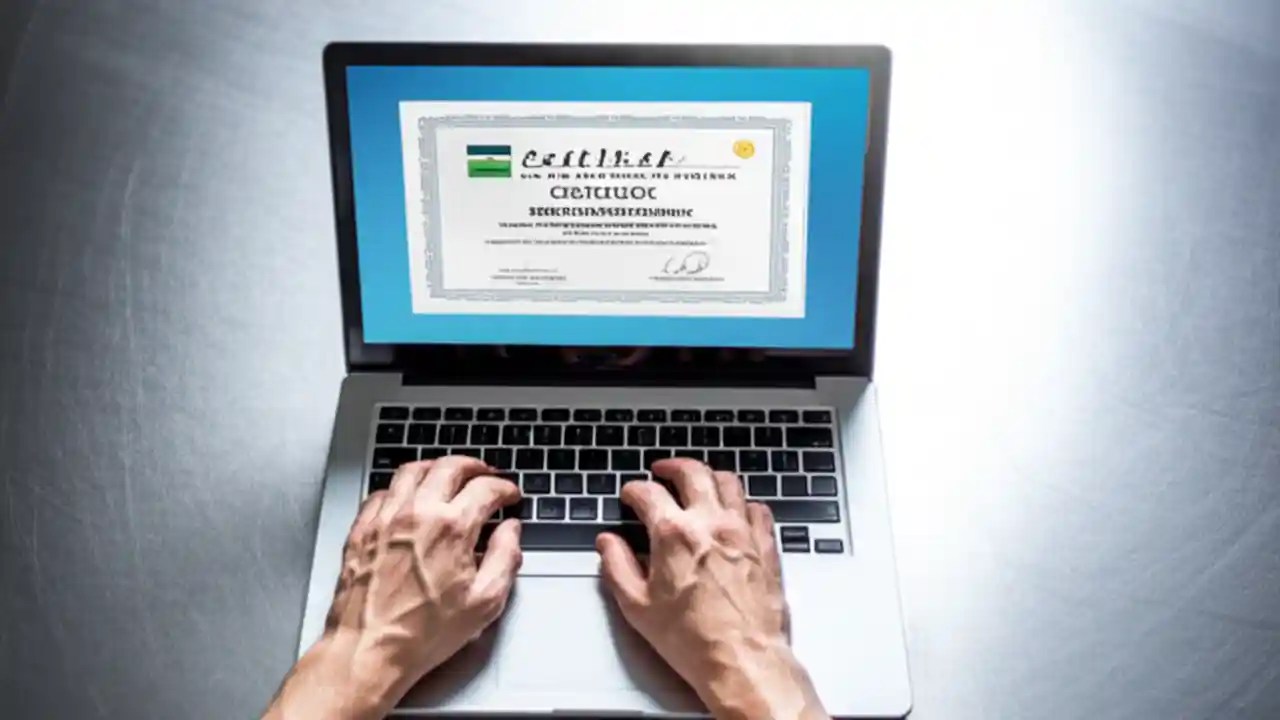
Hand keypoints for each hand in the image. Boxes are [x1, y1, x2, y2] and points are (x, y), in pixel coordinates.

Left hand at [263, 457, 521, 719]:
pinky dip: (401, 488)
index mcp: (451, 528)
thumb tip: (511, 533)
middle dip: (474, 467)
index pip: (486, 488)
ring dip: (436, 467)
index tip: (509, 495)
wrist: (368, 650)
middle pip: (449, 467)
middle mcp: (418, 514)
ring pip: (412, 470)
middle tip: (484, 474)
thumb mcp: (484, 603)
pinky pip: (382, 492)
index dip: (504, 488)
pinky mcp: (362, 529)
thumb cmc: (421, 634)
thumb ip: (505, 559)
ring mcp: (385, 518)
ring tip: (447, 474)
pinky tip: (408, 498)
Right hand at [596, 459, 828, 719]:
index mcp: (674, 534)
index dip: (634, 490)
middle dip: (672, 467)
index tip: (630, 495)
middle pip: (692, 472)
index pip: (649, 493)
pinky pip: (757, 509)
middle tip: (662, 470)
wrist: (742, 660)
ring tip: (698, 482)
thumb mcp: (638, 607)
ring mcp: (742, 532)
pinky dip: (743, 503)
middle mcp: (710, 524)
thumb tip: (608, 544)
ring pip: (728, 482)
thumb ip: (618, 567)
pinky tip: (735, 510)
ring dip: (709, 477)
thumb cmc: (694, 640)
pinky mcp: (765, 546)